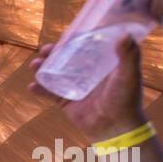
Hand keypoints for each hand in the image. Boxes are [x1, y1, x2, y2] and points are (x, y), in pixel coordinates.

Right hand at [27, 34, 147, 140]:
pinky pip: (50, 94)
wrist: (116, 127)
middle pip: (66, 59)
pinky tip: (32, 86)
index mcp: (101, 63)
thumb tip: (125, 34)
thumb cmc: (126, 100)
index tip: (63, 35)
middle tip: (44, 50)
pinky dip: (40, 90)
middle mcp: (87, 73)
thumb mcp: (130, 75)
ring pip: (55, 74)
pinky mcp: (66, 102)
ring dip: (42, 68)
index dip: (72, 40)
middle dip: (52, 53)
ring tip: (34, 65)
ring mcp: (75, 87)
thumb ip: (130, 55)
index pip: (84, 47)